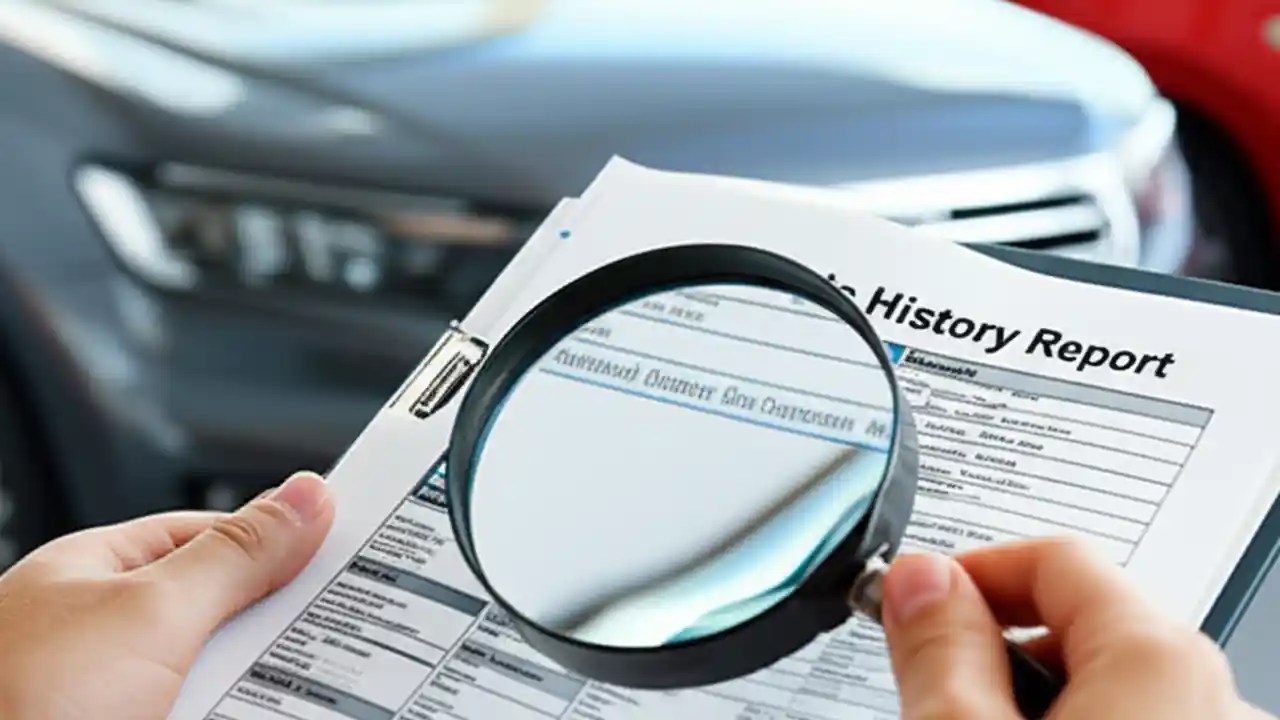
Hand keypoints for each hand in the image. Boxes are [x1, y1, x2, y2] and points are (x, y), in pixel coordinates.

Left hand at [0, 471, 334, 719]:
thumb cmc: (14, 703)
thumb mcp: (152, 612)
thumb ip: (235, 554)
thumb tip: (304, 497)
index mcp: (94, 573)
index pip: (209, 534)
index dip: (277, 538)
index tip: (342, 548)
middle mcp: (100, 633)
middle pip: (222, 613)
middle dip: (274, 627)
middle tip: (332, 631)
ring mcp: (110, 697)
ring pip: (217, 679)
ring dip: (259, 688)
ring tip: (292, 693)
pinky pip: (205, 716)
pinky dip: (240, 714)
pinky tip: (266, 715)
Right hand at [881, 537, 1273, 718]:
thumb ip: (939, 648)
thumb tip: (920, 582)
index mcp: (1162, 661)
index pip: (1055, 556)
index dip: (967, 571)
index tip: (911, 602)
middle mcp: (1220, 700)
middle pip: (1092, 621)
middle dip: (1003, 641)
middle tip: (935, 683)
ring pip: (1121, 686)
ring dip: (1043, 696)